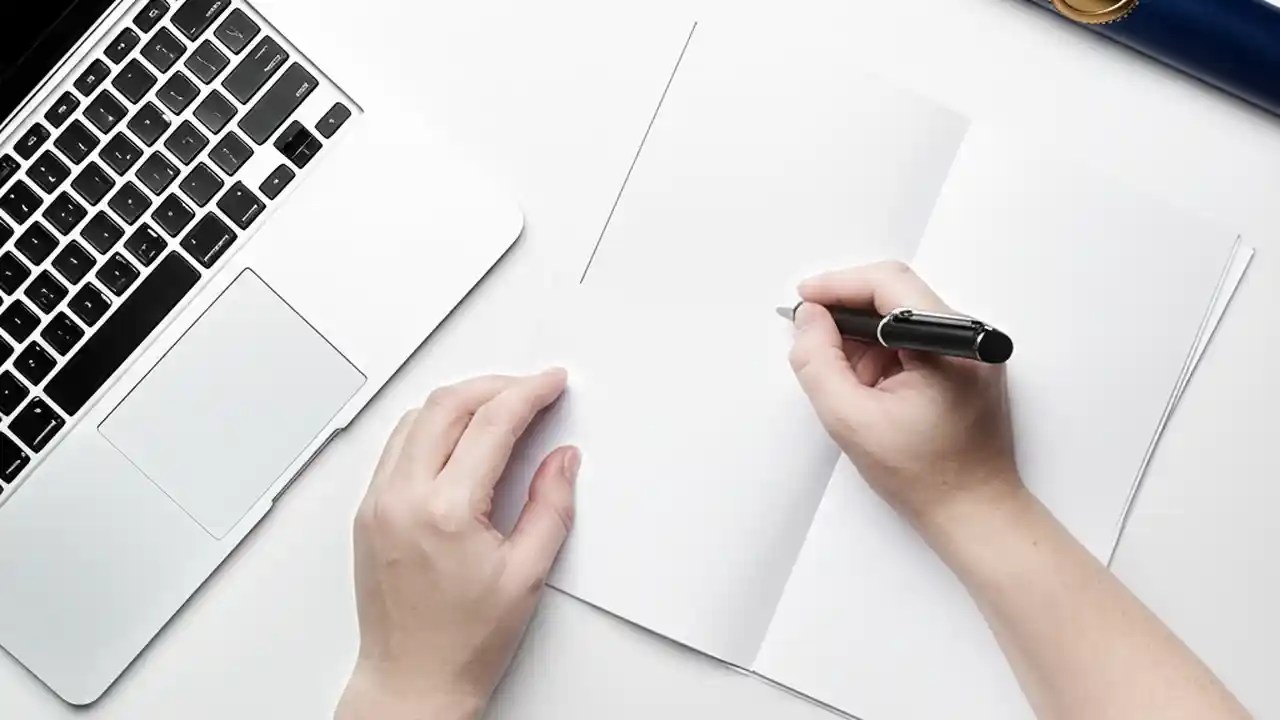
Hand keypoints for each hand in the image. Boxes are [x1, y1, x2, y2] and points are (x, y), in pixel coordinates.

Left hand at [336, 370, 578, 719]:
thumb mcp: (526, 574)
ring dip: (459, 402)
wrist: (413, 681)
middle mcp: (402, 498)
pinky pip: (397, 446)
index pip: (492, 422)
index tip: (550, 384)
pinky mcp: (367, 512)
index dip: (528, 393)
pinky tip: (458, 437)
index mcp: (445, 511)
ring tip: (498, 408)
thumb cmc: (462, 643)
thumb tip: (561, 459)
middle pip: (448, 405)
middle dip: (495, 386)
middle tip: (530, 389)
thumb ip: (550, 505)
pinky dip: (431, 427)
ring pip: (416, 418)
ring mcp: (377, 503)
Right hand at [788, 261, 1021, 533]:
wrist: (974, 513)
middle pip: (895, 296)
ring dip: (864, 341)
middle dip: (847, 316)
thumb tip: (808, 318)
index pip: (888, 284)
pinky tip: (870, 391)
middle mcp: (969, 337)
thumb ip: (819, 362)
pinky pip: (914, 342)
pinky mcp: (967, 365)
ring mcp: (972, 350)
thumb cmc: (923, 476)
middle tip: (813, 343)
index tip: (803, 301)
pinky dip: (883, 357)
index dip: (838, 286)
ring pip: (901, 319)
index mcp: (950, 343)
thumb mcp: (850, 419)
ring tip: (848, 385)